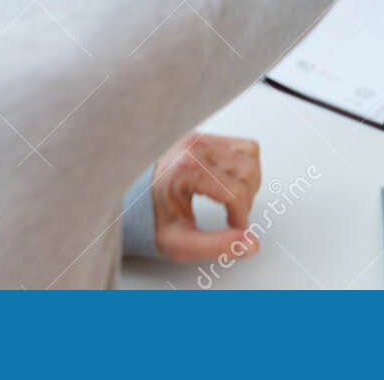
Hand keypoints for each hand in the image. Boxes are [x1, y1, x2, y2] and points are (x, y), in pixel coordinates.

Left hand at [150, 131, 261, 262]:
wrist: (132, 203)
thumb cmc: (151, 220)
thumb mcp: (180, 243)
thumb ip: (217, 246)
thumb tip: (251, 243)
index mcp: (186, 170)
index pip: (235, 191)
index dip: (241, 216)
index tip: (235, 227)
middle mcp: (195, 147)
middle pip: (247, 172)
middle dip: (246, 200)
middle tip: (232, 216)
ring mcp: (201, 139)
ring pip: (250, 156)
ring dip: (249, 182)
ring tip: (231, 200)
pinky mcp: (206, 137)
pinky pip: (244, 147)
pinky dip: (244, 167)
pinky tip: (230, 184)